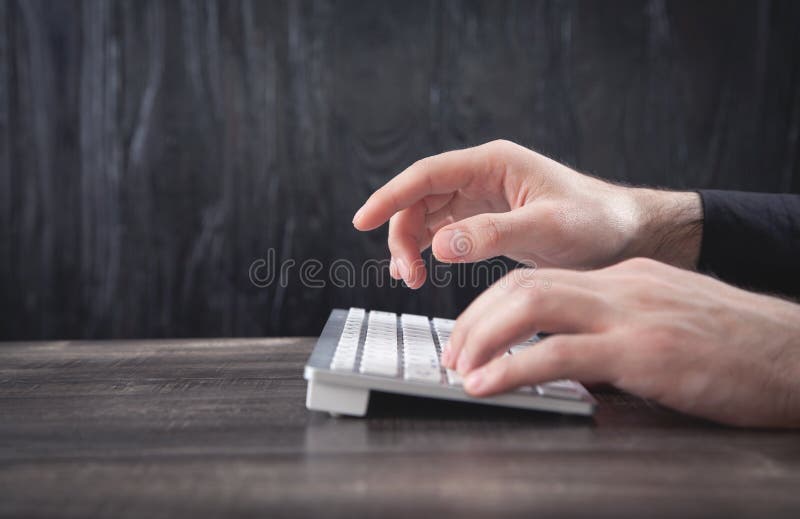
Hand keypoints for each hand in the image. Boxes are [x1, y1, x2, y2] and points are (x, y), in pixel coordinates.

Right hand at [353, 140, 701, 287]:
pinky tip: (423, 271)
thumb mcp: (548, 229)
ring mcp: (483, 197)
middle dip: (402, 233)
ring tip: (413, 280)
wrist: (626, 234)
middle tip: (407, 275)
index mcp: (494, 163)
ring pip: (428, 215)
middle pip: (420, 197)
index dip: (390, 196)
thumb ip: (493, 234)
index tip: (361, 220)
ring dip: (412, 244)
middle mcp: (483, 175)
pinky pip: (444, 230)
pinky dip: (428, 249)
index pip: (427, 174)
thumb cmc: (596, 224)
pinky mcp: (487, 220)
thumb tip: (440, 244)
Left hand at [443, 258, 799, 427]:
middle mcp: (621, 286)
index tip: (470, 334)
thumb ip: (614, 330)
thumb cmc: (734, 348)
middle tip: (452, 353)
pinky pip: (560, 352)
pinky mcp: (644, 351)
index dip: (492, 307)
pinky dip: (513, 367)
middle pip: (525, 285)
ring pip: (533, 306)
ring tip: (459, 368)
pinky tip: (487, 385)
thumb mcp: (664, 323)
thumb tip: (564, 356)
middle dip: (476, 319)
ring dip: (483, 338)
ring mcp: (632, 314)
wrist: (796, 355)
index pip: (539, 278)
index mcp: (623, 279)